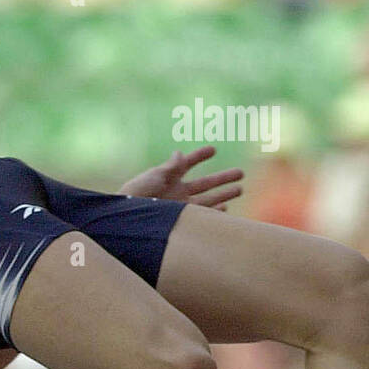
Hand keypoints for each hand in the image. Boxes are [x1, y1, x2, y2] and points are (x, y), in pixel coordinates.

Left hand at [119, 145, 243, 210]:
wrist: (127, 217)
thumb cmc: (137, 193)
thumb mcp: (154, 176)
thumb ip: (171, 167)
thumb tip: (179, 152)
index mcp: (169, 177)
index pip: (187, 164)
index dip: (199, 156)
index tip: (213, 149)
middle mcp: (177, 191)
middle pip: (205, 183)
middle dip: (223, 178)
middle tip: (241, 172)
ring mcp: (180, 206)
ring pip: (208, 199)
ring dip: (224, 195)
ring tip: (240, 189)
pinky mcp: (181, 219)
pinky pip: (201, 215)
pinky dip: (214, 212)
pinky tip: (226, 209)